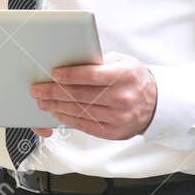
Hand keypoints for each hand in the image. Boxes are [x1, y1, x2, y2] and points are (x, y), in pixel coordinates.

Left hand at [30, 52, 158, 140]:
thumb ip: (99, 62)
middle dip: (54, 92)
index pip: (90, 76)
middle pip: (80, 95)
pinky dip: (67, 118)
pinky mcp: (112, 132)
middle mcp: (122, 98)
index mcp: (124, 76)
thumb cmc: (134, 79)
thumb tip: (70, 62)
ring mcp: (118, 117)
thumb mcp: (122, 62)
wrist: (155, 104)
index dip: (69, 75)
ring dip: (56, 106)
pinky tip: (57, 112)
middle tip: (38, 89)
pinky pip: (84, 125)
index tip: (53, 74)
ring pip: (79, 111)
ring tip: (42, 101)